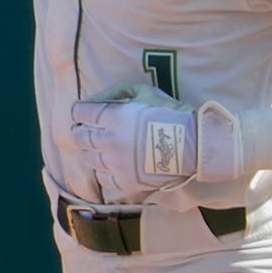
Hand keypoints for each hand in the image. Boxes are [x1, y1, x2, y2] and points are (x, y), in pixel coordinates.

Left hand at [71, 82, 200, 198]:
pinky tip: (110, 166)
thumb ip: (116, 91)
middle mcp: (109, 141)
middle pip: (79, 137)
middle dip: (79, 132)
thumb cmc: (169, 112)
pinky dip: (103, 172)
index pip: (80, 113)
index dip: (79, 111)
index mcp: (113, 116)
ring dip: (90, 152)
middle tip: (84, 130)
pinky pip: (103, 179)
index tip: (83, 112)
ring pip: (88, 159)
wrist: (192, 144)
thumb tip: (93, 101)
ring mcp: (116, 164)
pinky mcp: (125, 181)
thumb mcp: (144, 91)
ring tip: (99, 148)